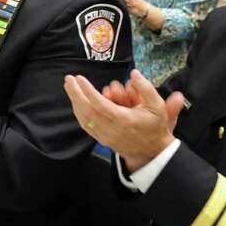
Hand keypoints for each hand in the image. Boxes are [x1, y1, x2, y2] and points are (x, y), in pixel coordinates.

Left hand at [63, 70, 182, 172]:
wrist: (152, 152)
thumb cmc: (155, 127)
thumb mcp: (157, 106)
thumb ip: (146, 88)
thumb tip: (133, 73)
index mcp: (124, 120)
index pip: (100, 104)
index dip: (88, 91)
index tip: (80, 78)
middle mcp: (112, 129)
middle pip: (87, 111)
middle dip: (75, 94)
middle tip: (68, 79)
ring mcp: (105, 136)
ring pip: (84, 119)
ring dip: (75, 102)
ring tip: (69, 87)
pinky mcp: (102, 140)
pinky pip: (86, 126)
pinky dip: (79, 113)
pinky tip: (76, 102)